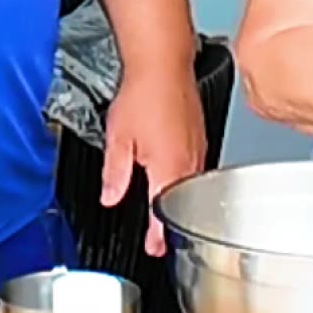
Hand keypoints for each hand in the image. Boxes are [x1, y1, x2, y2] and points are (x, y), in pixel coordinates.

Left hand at [100, 61, 208, 253]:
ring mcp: (200, 149)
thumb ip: (115, 174)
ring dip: (180, 201)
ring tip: (168, 213)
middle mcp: (190, 163)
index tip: (155, 249)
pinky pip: (196, 167)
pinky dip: (186, 180)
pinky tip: (175, 178)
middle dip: (171, 222)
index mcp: (169, 169)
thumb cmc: (143, 94)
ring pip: (192, 186)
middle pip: (182, 204)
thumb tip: (111, 197)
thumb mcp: (118, 139)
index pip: (164, 214)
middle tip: (161, 239)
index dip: (159, 236)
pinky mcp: (202, 137)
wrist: (163, 63)